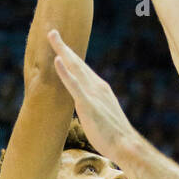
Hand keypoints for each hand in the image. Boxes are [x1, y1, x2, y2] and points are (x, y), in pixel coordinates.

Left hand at [47, 29, 138, 164]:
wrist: (126, 145)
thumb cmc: (114, 136)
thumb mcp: (102, 117)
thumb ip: (94, 108)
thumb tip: (87, 109)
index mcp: (100, 89)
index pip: (82, 70)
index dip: (70, 57)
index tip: (61, 46)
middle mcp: (97, 86)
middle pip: (77, 63)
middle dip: (64, 47)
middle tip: (52, 32)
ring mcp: (93, 94)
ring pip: (75, 67)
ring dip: (63, 51)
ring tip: (52, 37)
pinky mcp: (87, 104)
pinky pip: (73, 84)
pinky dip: (65, 71)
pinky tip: (57, 60)